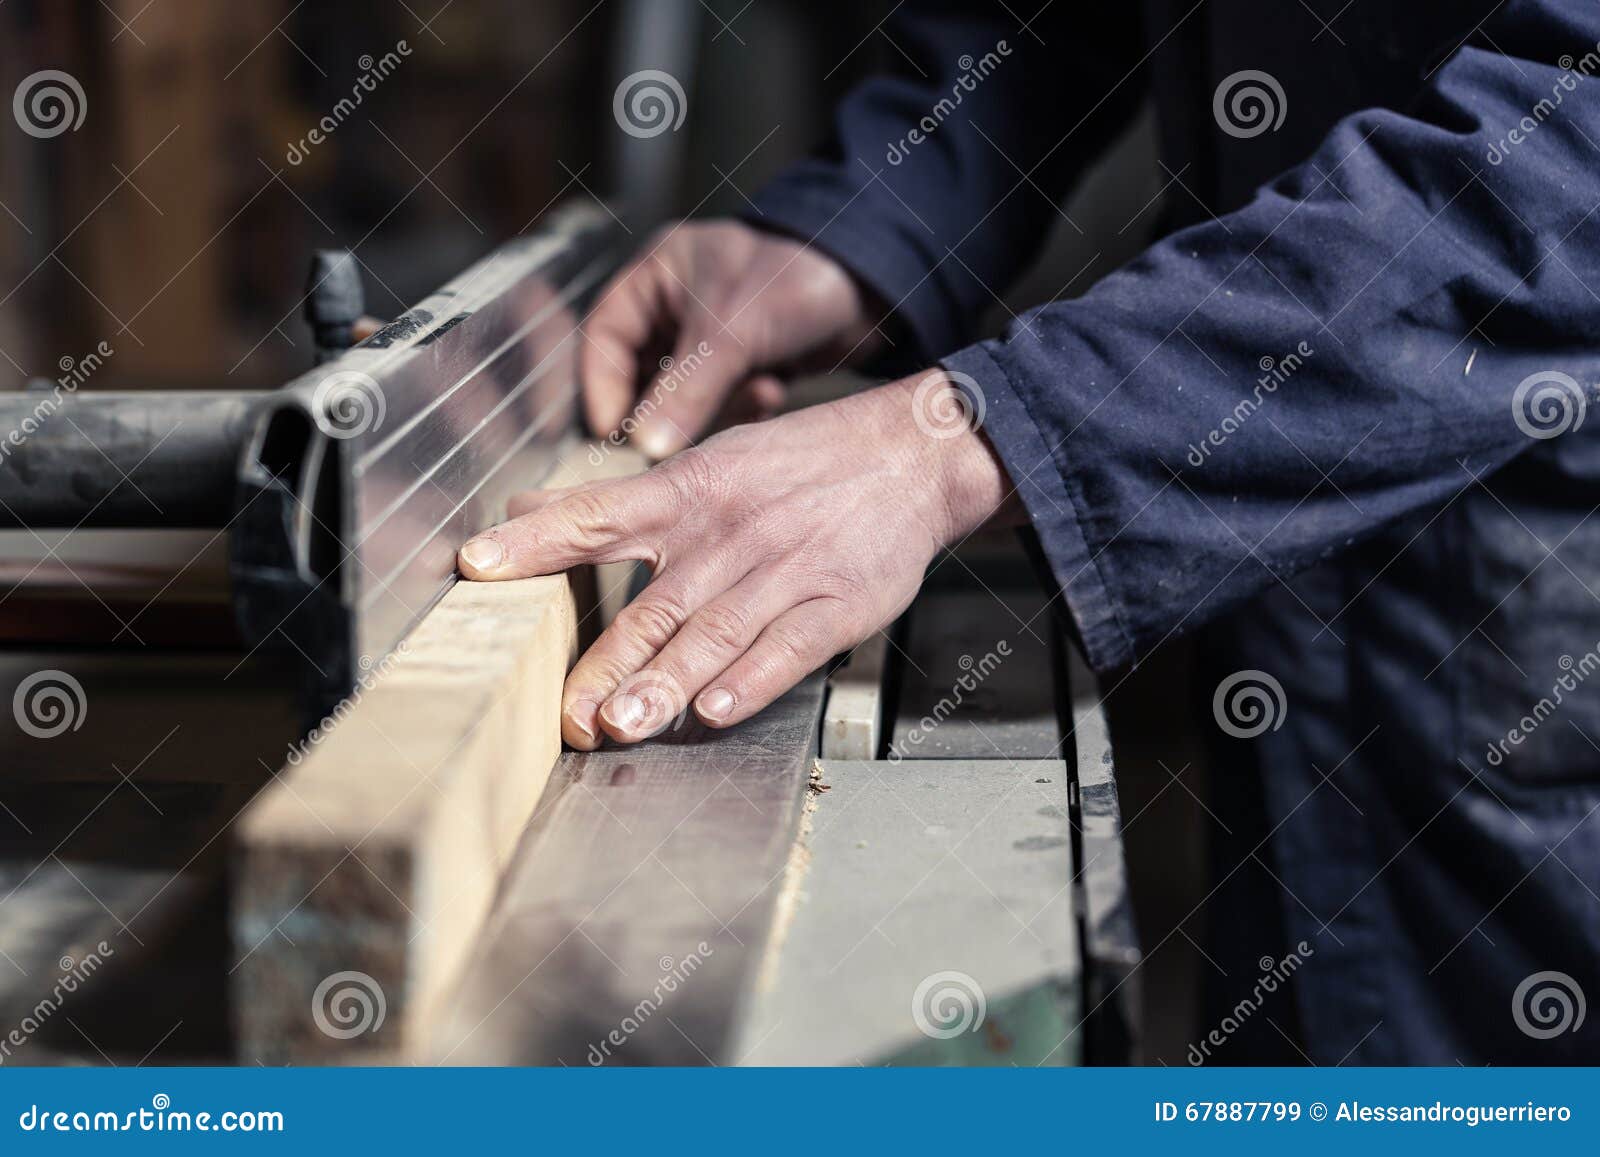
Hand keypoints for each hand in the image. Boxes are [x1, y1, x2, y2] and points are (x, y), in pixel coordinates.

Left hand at [458, 372, 1016, 748]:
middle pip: (657, 602)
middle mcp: (730, 534)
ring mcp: (787, 570)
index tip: (478, 564)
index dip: (536, 541)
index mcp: (691, 494)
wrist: (912, 454)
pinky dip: (754, 678)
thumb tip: (526, 509)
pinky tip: (718, 709)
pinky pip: (791, 646)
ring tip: (624, 723)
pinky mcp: (839, 604)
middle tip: (565, 711)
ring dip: (668, 680)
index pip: (599, 515)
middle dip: (607, 660)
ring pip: (718, 631)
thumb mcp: (707, 464)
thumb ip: (619, 502)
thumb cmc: (800, 465)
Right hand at [581, 219, 883, 458]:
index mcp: (656, 275)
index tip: (614, 436)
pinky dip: (740, 408)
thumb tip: (644, 448)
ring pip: (680, 398)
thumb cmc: (799, 279)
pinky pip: (718, 405)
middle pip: (638, 376)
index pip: (604, 337)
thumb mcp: (734, 331)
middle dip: (666, 410)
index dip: (603, 388)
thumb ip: (688, 389)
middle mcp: (673, 307)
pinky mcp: (739, 368)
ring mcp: (706, 341)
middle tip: (676, 445)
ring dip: (714, 410)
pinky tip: (773, 392)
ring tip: (756, 395)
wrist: (874, 287)